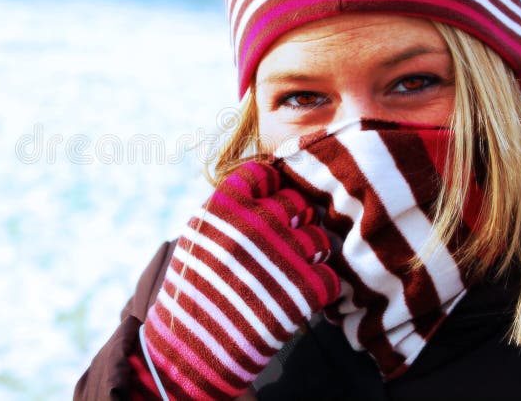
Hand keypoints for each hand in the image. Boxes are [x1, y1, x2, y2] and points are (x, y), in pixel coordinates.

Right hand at [136, 160, 339, 399]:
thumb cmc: (194, 288)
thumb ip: (229, 207)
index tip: (268, 206)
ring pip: (320, 238)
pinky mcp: (302, 291)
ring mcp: (281, 256)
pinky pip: (331, 276)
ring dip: (310, 254)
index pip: (265, 173)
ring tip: (290, 272)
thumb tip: (269, 184)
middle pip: (298, 202)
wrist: (190, 347)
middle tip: (283, 242)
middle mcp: (254, 224)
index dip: (270, 189)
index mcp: (224, 207)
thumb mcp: (198, 234)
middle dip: (294, 221)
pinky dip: (319, 287)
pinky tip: (298, 296)